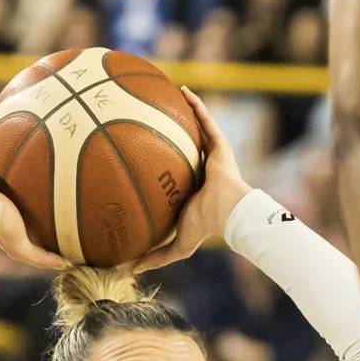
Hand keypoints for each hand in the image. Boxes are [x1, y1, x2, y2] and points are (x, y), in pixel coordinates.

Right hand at [0, 113, 64, 270]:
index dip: (21, 191)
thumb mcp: (24, 248)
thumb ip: (44, 257)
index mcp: (0, 205)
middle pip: (3, 171)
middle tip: (27, 152)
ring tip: (11, 123)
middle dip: (11, 163)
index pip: (13, 196)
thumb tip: (69, 265)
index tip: (35, 183)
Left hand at [131, 89, 247, 273]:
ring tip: (165, 95)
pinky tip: (182, 90)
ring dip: (184, 112)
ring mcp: (211, 154)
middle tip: (149, 118)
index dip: (162, 161)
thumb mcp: (178, 244)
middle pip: (183, 145)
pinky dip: (196, 104)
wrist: (229, 212)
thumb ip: (157, 255)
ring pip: (195, 128)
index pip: (174, 171)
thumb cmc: (207, 225)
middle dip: (170, 131)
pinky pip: (205, 119)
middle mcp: (200, 167)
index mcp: (190, 187)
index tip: (143, 152)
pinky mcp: (220, 144)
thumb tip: (130, 270)